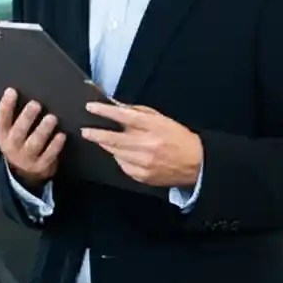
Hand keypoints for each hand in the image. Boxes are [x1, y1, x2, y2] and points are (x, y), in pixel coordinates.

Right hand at [0, 88, 66, 193]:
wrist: (24, 171)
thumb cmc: (20, 140)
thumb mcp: (11, 129)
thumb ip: (16, 114)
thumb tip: (22, 90)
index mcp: (3, 134)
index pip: (2, 118)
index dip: (6, 105)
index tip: (12, 91)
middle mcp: (12, 146)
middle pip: (18, 132)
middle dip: (26, 118)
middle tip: (36, 104)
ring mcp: (26, 157)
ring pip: (34, 144)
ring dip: (43, 131)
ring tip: (52, 118)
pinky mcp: (41, 165)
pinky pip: (48, 155)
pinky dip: (55, 145)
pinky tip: (61, 135)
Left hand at [82, 102, 202, 187]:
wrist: (196, 163)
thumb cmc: (179, 138)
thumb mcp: (162, 119)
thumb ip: (139, 113)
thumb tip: (118, 107)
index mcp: (153, 126)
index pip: (124, 116)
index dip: (105, 111)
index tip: (91, 107)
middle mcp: (147, 144)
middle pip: (114, 138)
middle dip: (96, 134)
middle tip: (86, 131)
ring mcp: (144, 162)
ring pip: (115, 153)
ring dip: (106, 146)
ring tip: (101, 140)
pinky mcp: (142, 176)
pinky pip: (123, 166)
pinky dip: (119, 158)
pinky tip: (122, 154)